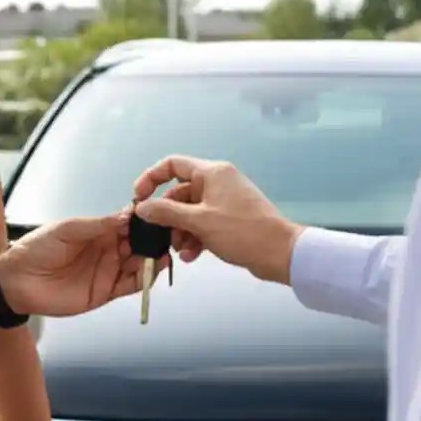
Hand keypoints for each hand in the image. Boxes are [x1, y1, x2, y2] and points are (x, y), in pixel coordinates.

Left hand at [0, 212, 167, 316]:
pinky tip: (154, 271)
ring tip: (165, 253)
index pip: (128, 224)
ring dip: (153, 259)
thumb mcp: (67, 230)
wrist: (18, 282)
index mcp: (98, 231)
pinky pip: (131, 286)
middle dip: (153, 240)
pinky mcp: (106, 292)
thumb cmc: (36, 249)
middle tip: (167, 236)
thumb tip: (126, 215)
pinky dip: (145, 279)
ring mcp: (108, 271)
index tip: (159, 216)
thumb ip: (98, 225)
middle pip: (139, 244)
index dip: (143, 221)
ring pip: (139, 264)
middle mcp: (107, 250)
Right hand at [132, 155, 303, 284]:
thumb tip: (142, 207)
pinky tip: (191, 255)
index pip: (173, 165)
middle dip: (167, 215)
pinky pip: (203, 223)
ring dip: (180, 230)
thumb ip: (167, 213)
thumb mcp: (200, 222)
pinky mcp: (230, 219)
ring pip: (190, 211)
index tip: (139, 197)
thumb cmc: (243, 231)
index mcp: (212, 173)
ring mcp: (224, 201)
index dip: (151, 178)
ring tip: (179, 250)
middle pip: (180, 193)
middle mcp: (217, 182)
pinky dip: (195, 237)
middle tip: (159, 234)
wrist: (280, 253)